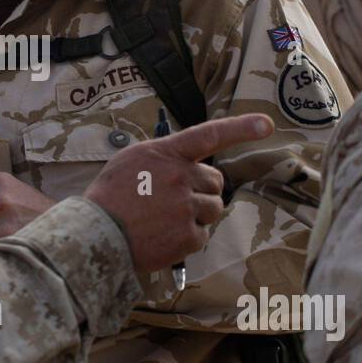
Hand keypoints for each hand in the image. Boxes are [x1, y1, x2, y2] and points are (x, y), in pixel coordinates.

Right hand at [83, 113, 273, 274]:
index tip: (266, 124)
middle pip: (215, 181)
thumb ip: (163, 157)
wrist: (95, 233)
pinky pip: (202, 235)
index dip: (241, 128)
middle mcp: (180, 176)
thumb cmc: (109, 197)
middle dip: (202, 192)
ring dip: (197, 215)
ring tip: (165, 221)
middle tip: (173, 203)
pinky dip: (187, 239)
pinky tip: (163, 237)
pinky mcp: (187, 235)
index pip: (209, 134)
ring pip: (213, 208)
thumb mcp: (131, 161)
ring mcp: (185, 206)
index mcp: (166, 154)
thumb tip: (188, 164)